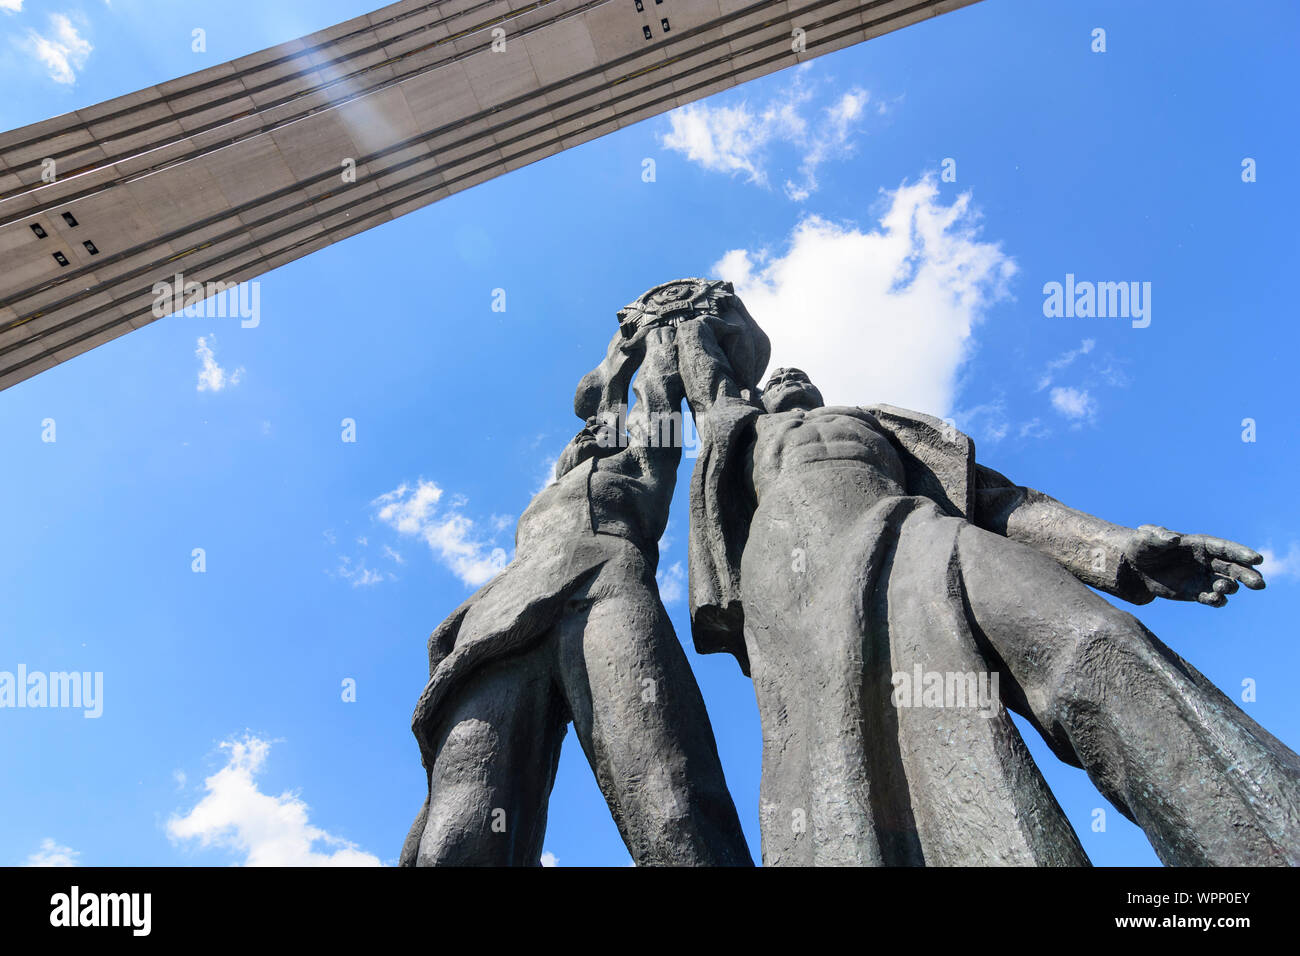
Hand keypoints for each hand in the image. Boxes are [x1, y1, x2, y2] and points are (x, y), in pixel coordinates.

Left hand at [1123, 524, 1265, 606]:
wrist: (1133, 567)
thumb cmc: (1141, 546)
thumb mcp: (1146, 539)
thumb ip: (1158, 537)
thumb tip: (1173, 539)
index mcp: (1199, 544)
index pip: (1225, 549)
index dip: (1242, 553)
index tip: (1258, 559)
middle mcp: (1206, 561)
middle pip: (1233, 568)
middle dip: (1247, 575)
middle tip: (1260, 584)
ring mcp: (1202, 577)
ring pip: (1226, 584)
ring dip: (1230, 587)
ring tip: (1224, 588)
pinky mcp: (1195, 592)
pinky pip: (1211, 598)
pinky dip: (1217, 600)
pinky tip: (1216, 599)